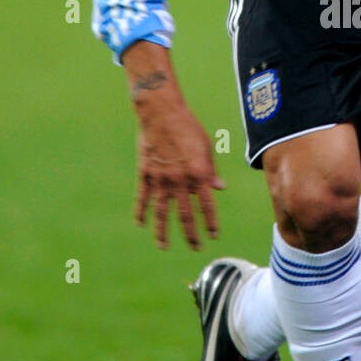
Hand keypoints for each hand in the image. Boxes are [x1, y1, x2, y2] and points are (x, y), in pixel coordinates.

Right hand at [134, 99, 223, 249]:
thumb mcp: (206, 147)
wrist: (161, 113)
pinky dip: (141, 211)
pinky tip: (141, 224)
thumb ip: (211, 170)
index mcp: (199, 173)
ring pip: (162, 212)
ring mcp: (161, 178)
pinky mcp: (146, 173)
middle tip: (196, 247)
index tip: (214, 236)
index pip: (208, 205)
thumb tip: (220, 189)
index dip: (211, 223)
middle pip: (186, 214)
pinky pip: (142, 197)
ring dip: (163, 231)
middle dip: (191, 234)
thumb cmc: (188, 127)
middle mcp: (180, 180)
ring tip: (164, 246)